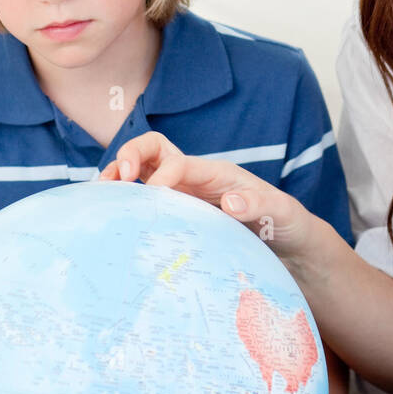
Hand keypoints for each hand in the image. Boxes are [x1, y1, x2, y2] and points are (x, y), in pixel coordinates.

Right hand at [99, 131, 315, 260]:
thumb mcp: (282, 214)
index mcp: (218, 174)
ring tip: (102, 190)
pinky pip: (144, 196)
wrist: (290, 244)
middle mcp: (196, 177)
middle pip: (155, 149)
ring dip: (119, 172)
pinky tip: (111, 211)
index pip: (180, 162)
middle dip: (132, 153)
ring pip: (143, 169)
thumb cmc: (287, 225)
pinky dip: (125, 196)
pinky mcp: (178, 211)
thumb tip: (229, 201)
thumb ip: (260, 205)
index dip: (162, 174)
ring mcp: (184, 193)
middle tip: (118, 176)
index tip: (152, 197)